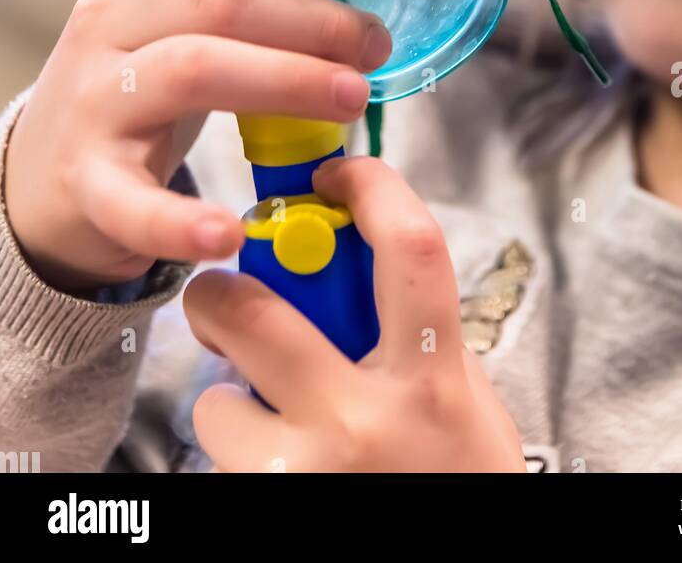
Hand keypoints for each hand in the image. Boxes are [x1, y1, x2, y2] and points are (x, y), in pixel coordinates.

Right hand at [4, 0, 390, 292]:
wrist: (51, 182)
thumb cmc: (143, 89)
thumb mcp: (178, 29)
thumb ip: (248, 10)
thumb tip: (367, 17)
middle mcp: (106, 24)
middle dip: (309, 16)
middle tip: (373, 44)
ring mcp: (94, 101)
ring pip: (194, 70)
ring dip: (285, 81)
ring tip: (351, 100)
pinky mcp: (90, 183)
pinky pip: (136, 202)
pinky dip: (183, 221)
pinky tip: (230, 233)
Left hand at [183, 157, 526, 472]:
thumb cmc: (459, 479)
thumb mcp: (463, 400)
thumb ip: (416, 334)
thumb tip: (353, 264)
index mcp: (432, 378)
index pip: (408, 249)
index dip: (372, 188)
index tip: (341, 173)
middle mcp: (364, 422)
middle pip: (254, 314)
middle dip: (219, 291)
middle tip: (219, 291)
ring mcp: (305, 475)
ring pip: (218, 398)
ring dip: (231, 395)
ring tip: (270, 418)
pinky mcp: (266, 508)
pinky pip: (220, 457)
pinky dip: (238, 450)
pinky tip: (276, 463)